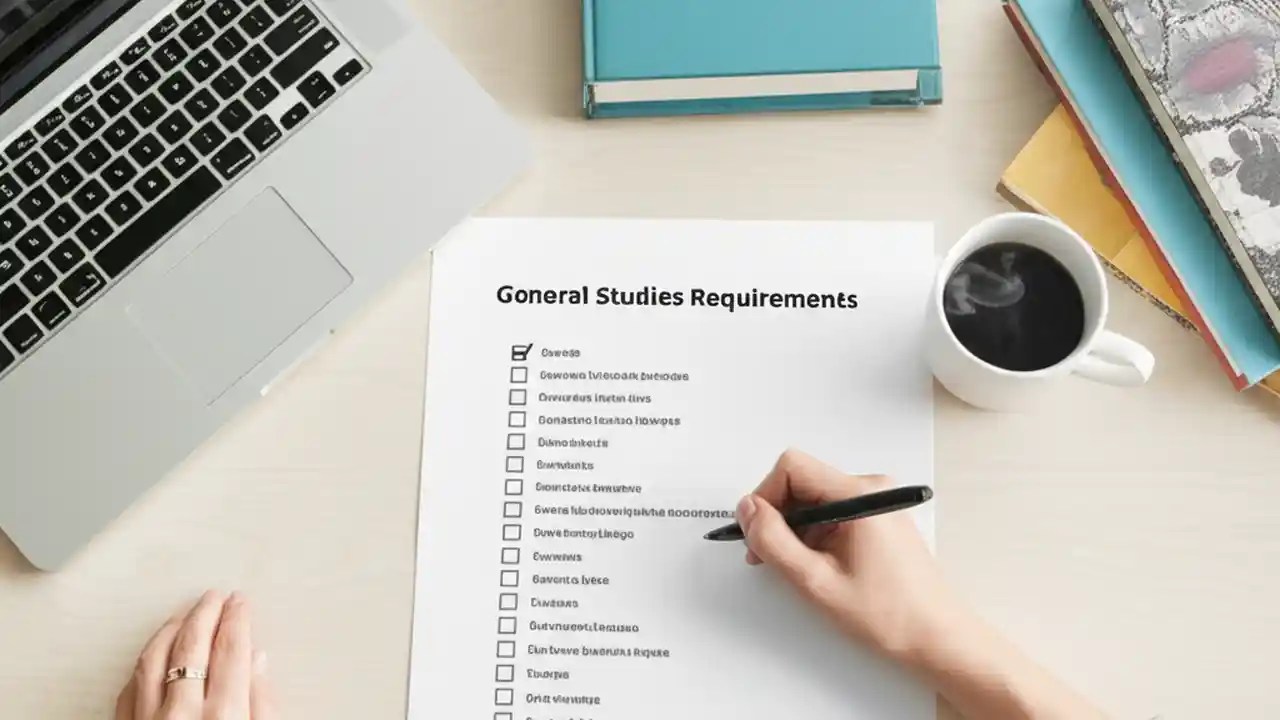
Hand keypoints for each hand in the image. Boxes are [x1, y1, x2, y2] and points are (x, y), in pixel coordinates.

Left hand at [115, 591, 279, 719]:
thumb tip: (257, 664)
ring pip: (154, 658)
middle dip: (206, 613)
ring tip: (184, 615)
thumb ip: (263, 706)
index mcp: (224, 715)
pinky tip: (156, 653)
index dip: (237, 618)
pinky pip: (130, 686)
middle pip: (192, 645)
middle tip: (215, 597)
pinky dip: (146, 663)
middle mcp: (182, 712)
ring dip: (171, 629)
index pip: (231, 649)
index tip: (240, 603)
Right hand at [736, 450, 960, 663]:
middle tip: (767, 556)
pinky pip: (832, 514)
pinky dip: (814, 536)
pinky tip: (817, 567)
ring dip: (794, 530)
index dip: (765, 496)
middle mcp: (871, 490)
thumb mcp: (816, 581)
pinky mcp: (878, 520)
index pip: (792, 467)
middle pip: (802, 481)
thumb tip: (748, 509)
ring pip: (814, 500)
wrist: (937, 638)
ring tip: (797, 569)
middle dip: (777, 516)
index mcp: (860, 495)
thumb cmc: (890, 615)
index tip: (756, 529)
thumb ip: (773, 540)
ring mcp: (876, 504)